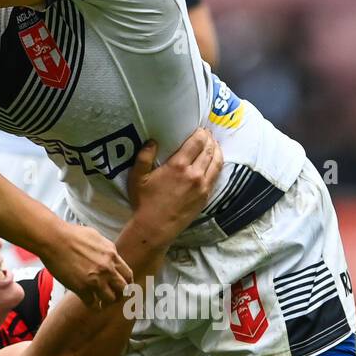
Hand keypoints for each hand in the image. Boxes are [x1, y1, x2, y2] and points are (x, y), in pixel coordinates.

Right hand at [42, 222, 132, 306]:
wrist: (54, 239)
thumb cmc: (71, 235)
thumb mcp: (96, 237)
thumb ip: (106, 250)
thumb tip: (110, 257)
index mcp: (112, 255)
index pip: (128, 275)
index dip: (126, 283)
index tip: (122, 287)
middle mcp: (107, 269)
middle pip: (123, 289)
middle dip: (119, 294)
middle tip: (114, 296)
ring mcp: (95, 280)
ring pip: (110, 299)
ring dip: (105, 301)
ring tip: (101, 301)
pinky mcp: (82, 288)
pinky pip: (92, 303)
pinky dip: (91, 304)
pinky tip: (88, 301)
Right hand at [126, 128, 222, 246]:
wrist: (155, 228)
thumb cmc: (144, 202)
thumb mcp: (137, 178)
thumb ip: (144, 157)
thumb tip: (152, 141)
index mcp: (178, 166)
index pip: (197, 142)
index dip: (201, 133)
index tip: (200, 128)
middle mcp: (194, 174)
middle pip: (209, 150)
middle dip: (210, 139)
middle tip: (207, 133)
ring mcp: (202, 186)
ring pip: (216, 162)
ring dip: (217, 150)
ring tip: (214, 144)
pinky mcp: (206, 196)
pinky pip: (216, 176)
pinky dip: (218, 164)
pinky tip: (216, 161)